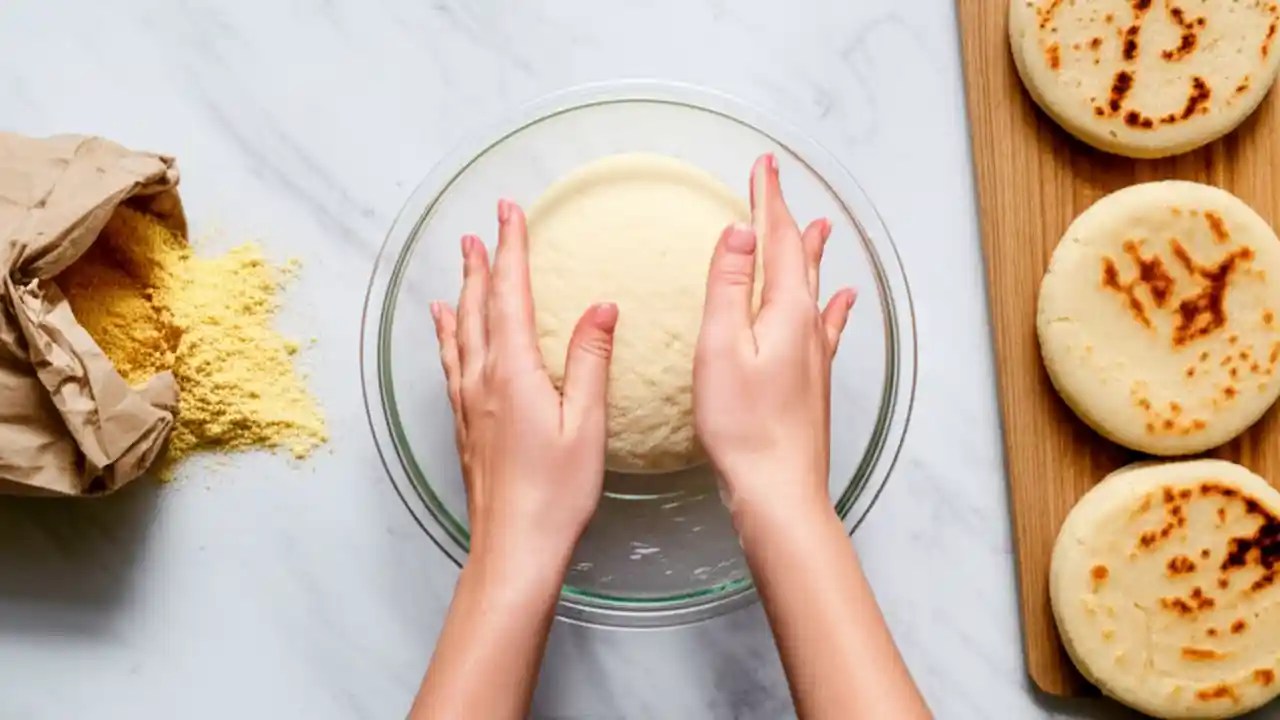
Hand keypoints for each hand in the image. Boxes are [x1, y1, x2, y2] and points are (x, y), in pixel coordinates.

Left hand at [431, 199, 617, 567]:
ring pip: (460, 332)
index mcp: (514, 374)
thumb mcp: (586, 424)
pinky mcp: (466, 425)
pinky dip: (448, 334)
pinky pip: (451, 362)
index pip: (510, 296)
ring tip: (461, 262)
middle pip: (478, 308)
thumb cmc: (556, 492)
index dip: (510, 250)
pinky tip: (445, 328)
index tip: (509, 212)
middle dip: (482, 263)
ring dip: (463, 292)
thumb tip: (601, 307)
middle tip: (481, 228)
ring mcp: (469, 403)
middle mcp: (482, 381)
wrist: (514, 547)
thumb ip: (590, 361)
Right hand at [693, 154, 855, 518]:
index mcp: (786, 311)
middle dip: (784, 216)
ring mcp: (815, 354)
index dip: (767, 199)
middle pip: (798, 257)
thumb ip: (729, 287)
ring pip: (814, 287)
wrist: (778, 488)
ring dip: (811, 252)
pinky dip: (831, 304)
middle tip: (774, 183)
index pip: (776, 239)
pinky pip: (826, 325)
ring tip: (820, 226)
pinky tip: (842, 302)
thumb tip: (739, 231)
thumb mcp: (721, 348)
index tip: (762, 165)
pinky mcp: (812, 380)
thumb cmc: (742, 425)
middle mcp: (809, 326)